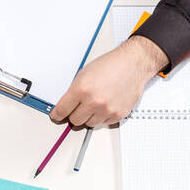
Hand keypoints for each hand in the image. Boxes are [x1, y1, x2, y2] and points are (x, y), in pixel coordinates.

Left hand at [49, 36, 165, 126]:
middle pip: (75, 120)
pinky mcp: (118, 114)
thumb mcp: (83, 74)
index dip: (57, 114)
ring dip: (89, 116)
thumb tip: (65, 105)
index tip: (56, 116)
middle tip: (78, 108)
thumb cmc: (109, 66)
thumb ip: (73, 91)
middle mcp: (93, 101)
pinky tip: (106, 104)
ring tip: (95, 103)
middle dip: (74, 114)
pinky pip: (104, 123)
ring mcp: (106, 109)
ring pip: (89, 124)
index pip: (62, 110)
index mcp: (81, 89)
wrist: (132, 65)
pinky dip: (103, 116)